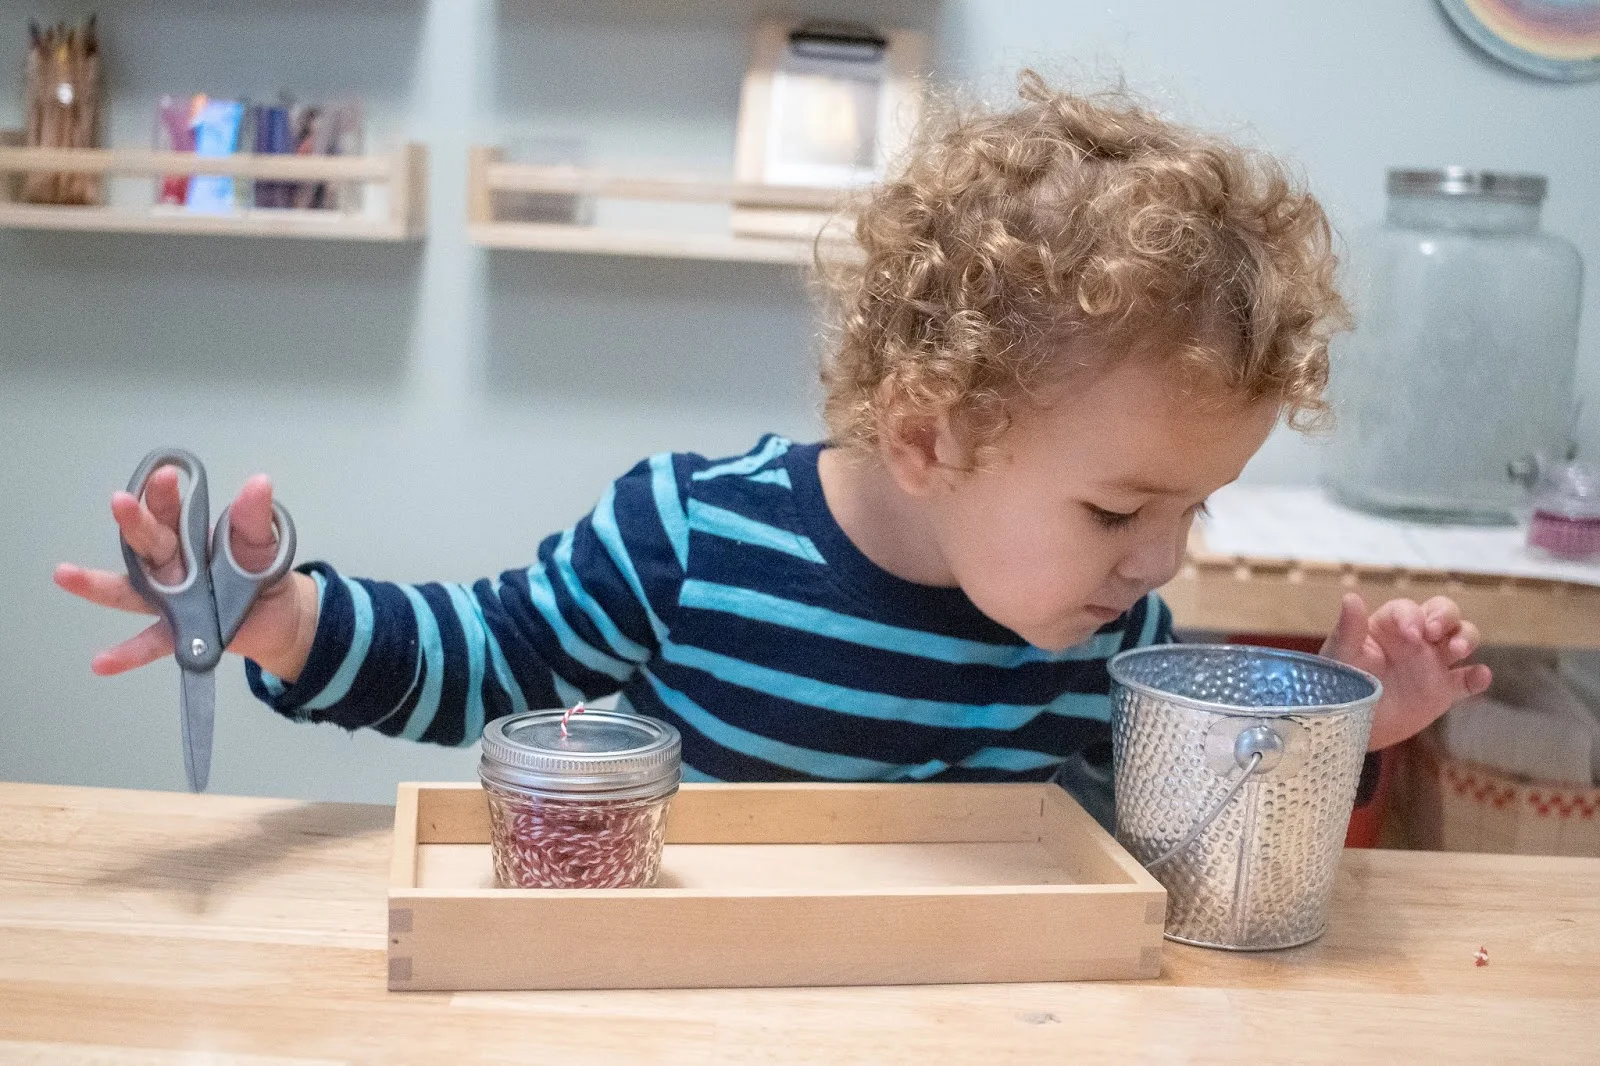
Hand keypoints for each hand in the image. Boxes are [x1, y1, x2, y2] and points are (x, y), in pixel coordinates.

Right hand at [54, 467, 318, 682]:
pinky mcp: (178, 633)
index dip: (165, 494)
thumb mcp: (264, 543)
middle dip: (135, 523)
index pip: (172, 511)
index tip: (165, 475)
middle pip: (148, 544)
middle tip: (119, 502)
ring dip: (98, 585)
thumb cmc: (260, 572)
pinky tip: (101, 662)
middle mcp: (171, 565)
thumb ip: (255, 519)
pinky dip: (126, 654)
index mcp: (191, 536)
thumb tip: (259, 483)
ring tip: (65, 575)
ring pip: (130, 591)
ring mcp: (169, 600)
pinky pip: (150, 644)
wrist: (281, 616)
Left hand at [1320, 593, 1491, 750]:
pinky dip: (1479, 677)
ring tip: (1457, 650)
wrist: (1349, 724)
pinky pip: (1468, 680)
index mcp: (1389, 626)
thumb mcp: (1342, 655)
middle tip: (1435, 633)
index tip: (1410, 633)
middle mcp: (1415, 639)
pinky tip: (1480, 676)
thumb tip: (1351, 597)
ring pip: (1462, 638)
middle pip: (1443, 613)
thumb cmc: (1340, 683)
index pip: (1408, 609)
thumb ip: (1349, 628)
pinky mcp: (1444, 690)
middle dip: (1445, 616)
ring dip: (1466, 638)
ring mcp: (1432, 663)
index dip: (1412, 616)